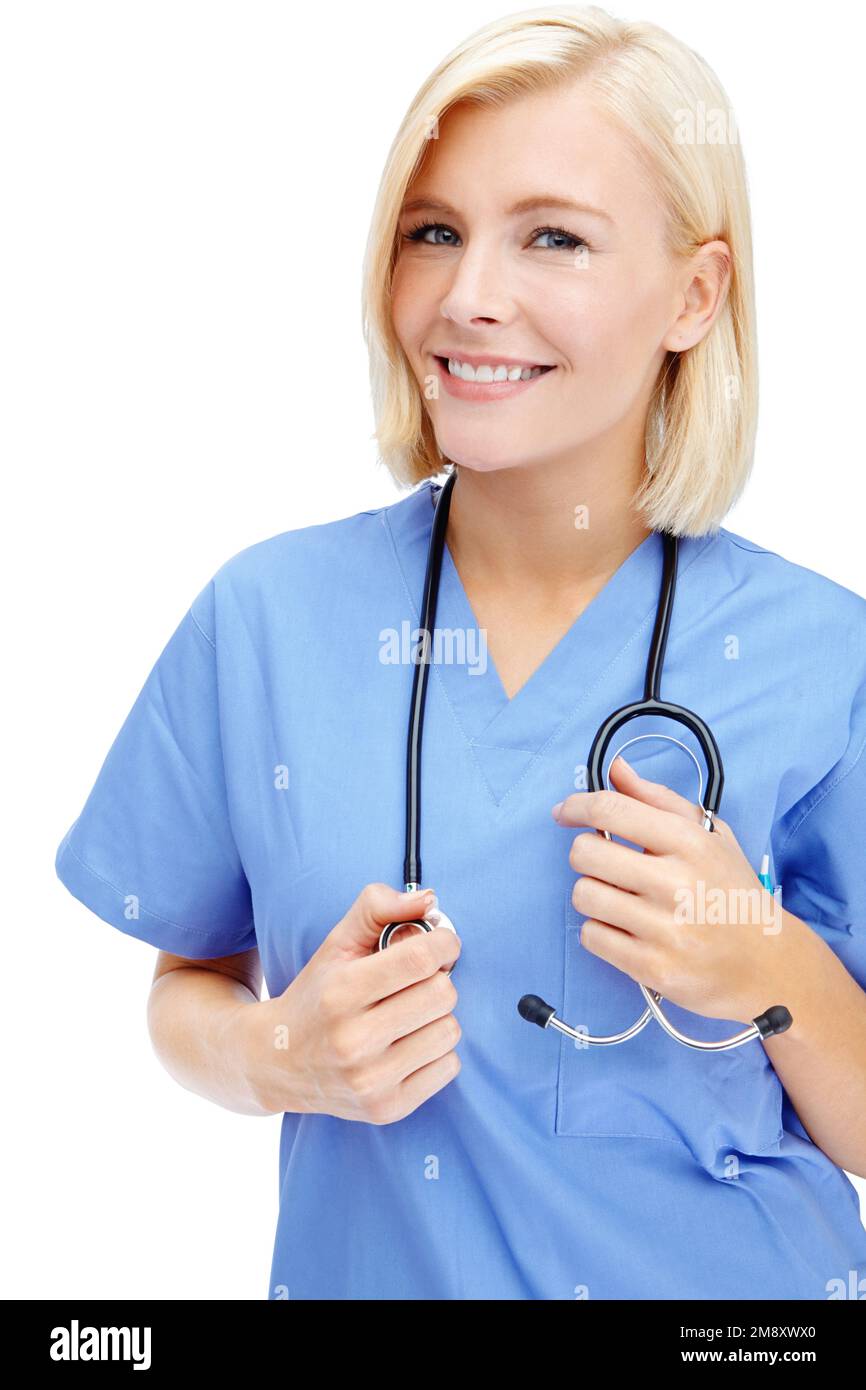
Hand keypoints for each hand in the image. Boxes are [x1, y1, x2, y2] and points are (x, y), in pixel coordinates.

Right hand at [233, 883, 461, 1121]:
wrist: (277, 1062)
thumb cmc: (317, 993)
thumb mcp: (337, 943)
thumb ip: (378, 907)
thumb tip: (429, 900)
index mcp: (341, 992)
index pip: (421, 959)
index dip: (443, 943)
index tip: (440, 943)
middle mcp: (353, 1040)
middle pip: (442, 994)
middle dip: (437, 980)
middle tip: (416, 982)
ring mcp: (370, 1080)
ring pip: (450, 1031)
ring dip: (437, 1017)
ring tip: (408, 1015)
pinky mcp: (386, 1109)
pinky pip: (449, 1067)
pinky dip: (436, 1052)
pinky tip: (407, 1045)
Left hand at [551, 756, 802, 1024]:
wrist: (767, 964)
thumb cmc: (731, 892)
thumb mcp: (709, 835)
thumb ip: (657, 799)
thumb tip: (615, 769)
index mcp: (690, 842)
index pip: (611, 810)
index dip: (577, 806)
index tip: (565, 812)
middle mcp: (677, 883)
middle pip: (585, 853)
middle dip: (588, 855)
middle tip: (608, 864)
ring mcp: (664, 929)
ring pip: (583, 895)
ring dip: (594, 895)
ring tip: (623, 900)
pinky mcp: (653, 968)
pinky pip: (591, 936)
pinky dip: (601, 931)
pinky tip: (628, 930)